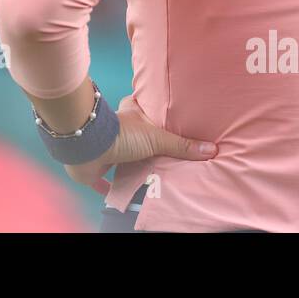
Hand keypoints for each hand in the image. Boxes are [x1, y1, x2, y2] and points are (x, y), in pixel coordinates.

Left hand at [63, 96, 217, 193]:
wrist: (87, 148)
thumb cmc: (120, 135)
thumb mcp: (156, 137)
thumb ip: (181, 145)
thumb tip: (211, 149)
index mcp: (131, 113)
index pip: (143, 105)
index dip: (152, 108)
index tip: (165, 114)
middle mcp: (118, 128)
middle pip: (136, 132)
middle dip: (146, 140)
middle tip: (164, 150)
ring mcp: (106, 146)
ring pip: (123, 153)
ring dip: (132, 162)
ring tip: (151, 171)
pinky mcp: (97, 166)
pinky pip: (105, 178)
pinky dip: (108, 185)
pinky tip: (117, 192)